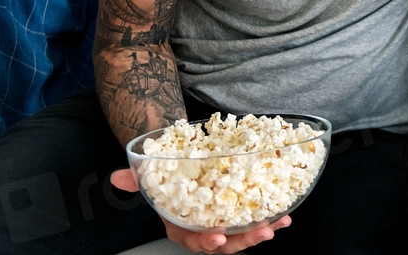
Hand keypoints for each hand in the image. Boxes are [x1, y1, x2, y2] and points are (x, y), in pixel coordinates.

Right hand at [111, 169, 290, 252]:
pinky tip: (286, 214)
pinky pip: (256, 219)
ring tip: (280, 224)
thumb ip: (138, 178)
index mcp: (182, 225)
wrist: (181, 165)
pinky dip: (272, 217)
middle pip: (225, 242)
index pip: (193, 240)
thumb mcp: (151, 176)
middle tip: (263, 232)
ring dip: (263, 230)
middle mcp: (205, 227)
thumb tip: (120, 175)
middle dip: (244, 241)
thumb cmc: (168, 176)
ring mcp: (224, 221)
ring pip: (244, 233)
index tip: (218, 239)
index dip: (206, 242)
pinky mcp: (240, 212)